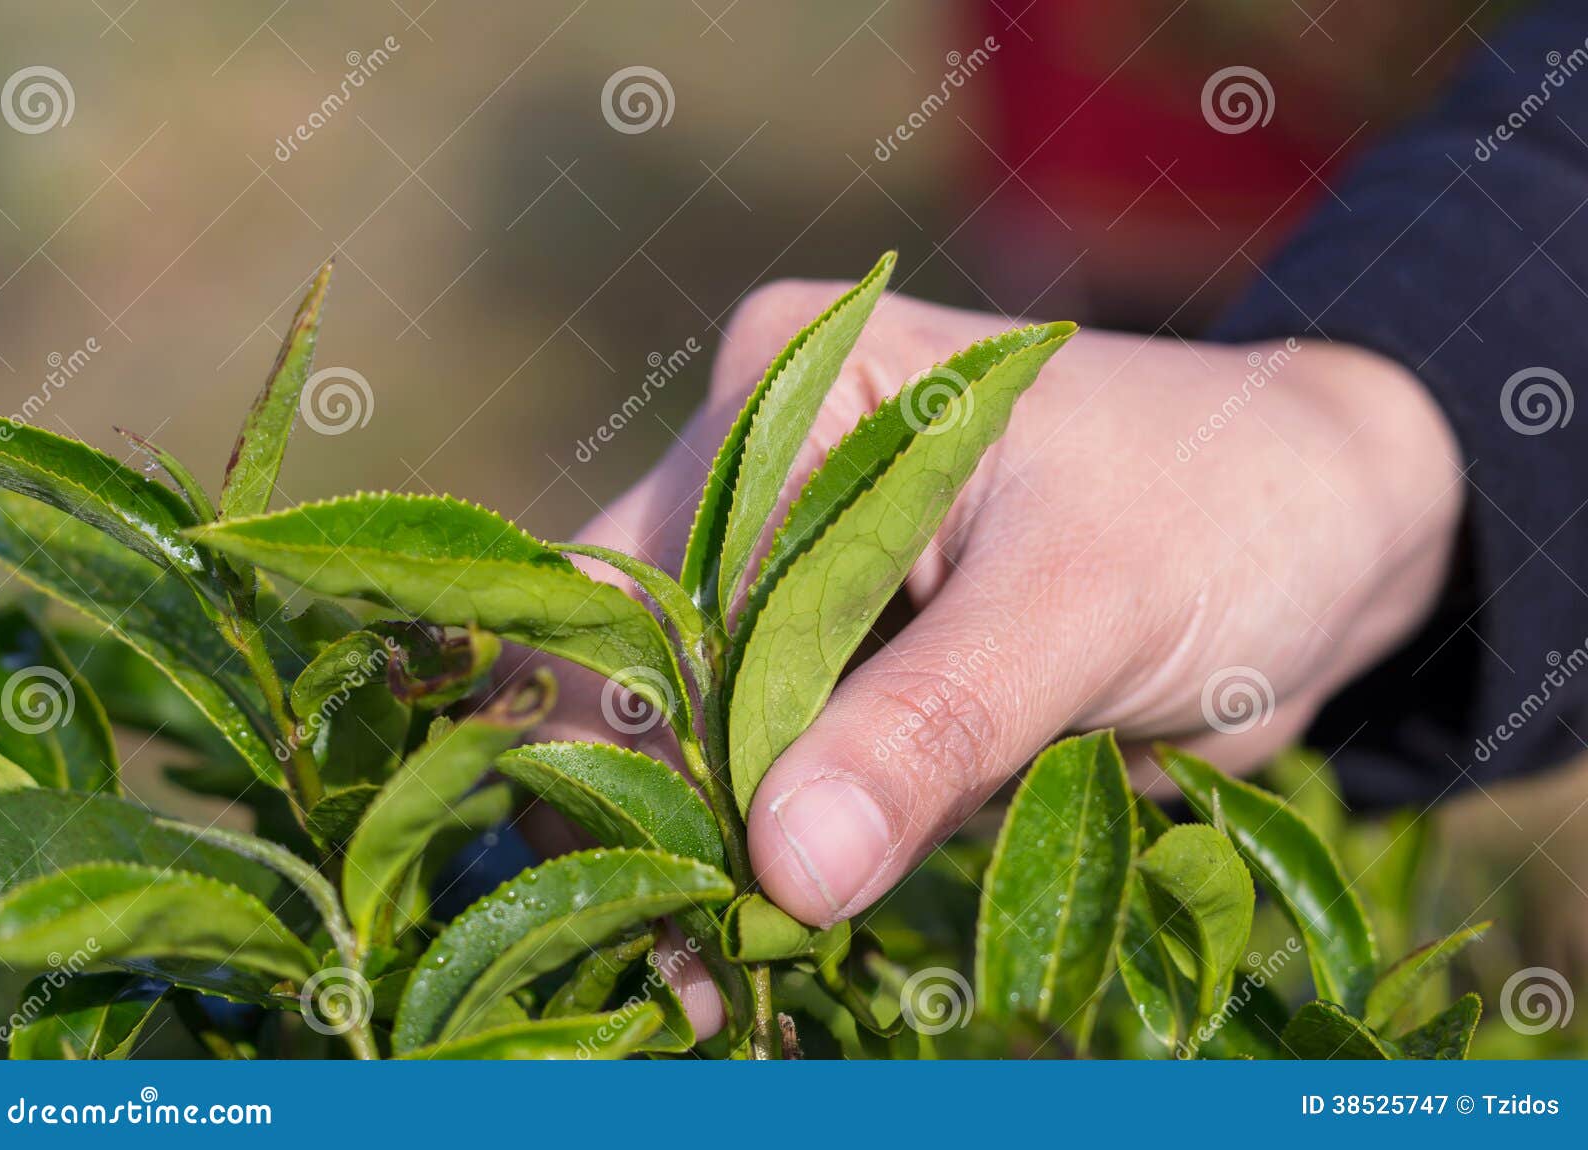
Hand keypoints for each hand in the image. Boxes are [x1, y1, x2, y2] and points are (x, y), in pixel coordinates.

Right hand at [521, 279, 1463, 1036]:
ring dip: (729, 833)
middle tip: (699, 950)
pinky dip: (794, 835)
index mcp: (801, 386)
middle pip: (656, 651)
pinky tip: (800, 910)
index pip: (663, 581)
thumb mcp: (1083, 605)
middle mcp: (769, 461)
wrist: (1329, 531)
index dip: (652, 736)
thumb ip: (932, 723)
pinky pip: (785, 751)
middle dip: (677, 799)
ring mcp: (806, 559)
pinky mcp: (852, 646)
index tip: (689, 886)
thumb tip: (785, 866)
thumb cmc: (1227, 511)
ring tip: (738, 955)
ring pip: (706, 717)